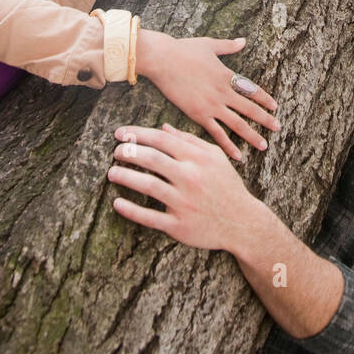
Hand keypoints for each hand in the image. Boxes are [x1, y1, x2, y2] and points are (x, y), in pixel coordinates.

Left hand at [108, 123, 257, 251]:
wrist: (242, 223)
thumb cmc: (226, 185)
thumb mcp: (214, 158)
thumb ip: (189, 141)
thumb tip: (163, 128)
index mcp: (198, 159)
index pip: (161, 140)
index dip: (138, 134)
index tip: (120, 134)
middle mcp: (190, 178)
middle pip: (152, 159)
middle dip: (128, 152)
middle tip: (115, 152)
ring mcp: (184, 202)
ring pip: (148, 186)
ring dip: (125, 177)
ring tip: (112, 173)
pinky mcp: (179, 226)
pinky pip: (149, 217)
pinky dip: (131, 210)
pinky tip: (117, 203)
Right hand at [139, 32, 278, 160]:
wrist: (163, 60)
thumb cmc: (184, 50)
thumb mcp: (210, 45)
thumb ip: (228, 46)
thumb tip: (243, 40)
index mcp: (227, 75)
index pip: (252, 90)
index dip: (264, 99)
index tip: (275, 107)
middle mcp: (223, 92)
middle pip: (250, 109)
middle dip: (265, 119)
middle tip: (278, 128)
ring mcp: (212, 105)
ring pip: (237, 124)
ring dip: (252, 135)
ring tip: (263, 145)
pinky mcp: (198, 115)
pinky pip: (217, 133)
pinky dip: (228, 145)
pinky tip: (237, 155)